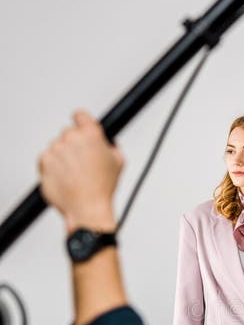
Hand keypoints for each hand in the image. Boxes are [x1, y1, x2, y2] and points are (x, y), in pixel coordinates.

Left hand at [39, 110, 123, 233]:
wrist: (87, 209)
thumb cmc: (103, 188)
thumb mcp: (119, 162)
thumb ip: (111, 145)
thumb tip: (107, 142)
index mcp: (91, 134)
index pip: (80, 115)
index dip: (81, 122)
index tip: (80, 128)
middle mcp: (72, 138)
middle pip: (68, 134)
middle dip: (73, 146)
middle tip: (81, 163)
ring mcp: (56, 149)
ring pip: (56, 147)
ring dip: (62, 157)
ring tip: (73, 175)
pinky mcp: (44, 161)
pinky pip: (45, 159)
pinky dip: (52, 167)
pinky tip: (64, 178)